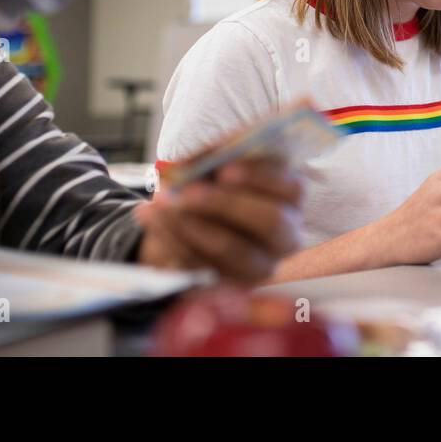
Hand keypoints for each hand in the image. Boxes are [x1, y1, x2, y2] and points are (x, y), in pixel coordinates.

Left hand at [136, 159, 302, 284]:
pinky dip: (170, 238)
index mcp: (291, 198)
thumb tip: (192, 164)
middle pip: (269, 222)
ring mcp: (258, 265)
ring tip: (159, 200)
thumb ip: (215, 156)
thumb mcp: (219, 160)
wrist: (192, 219)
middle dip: (226, 204)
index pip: (291, 188)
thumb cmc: (214, 180)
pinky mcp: (228, 284)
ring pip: (231, 249)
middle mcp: (285, 236)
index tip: (225, 169)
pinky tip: (148, 215)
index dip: (261, 177)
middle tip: (187, 192)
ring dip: (190, 224)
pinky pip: (200, 266)